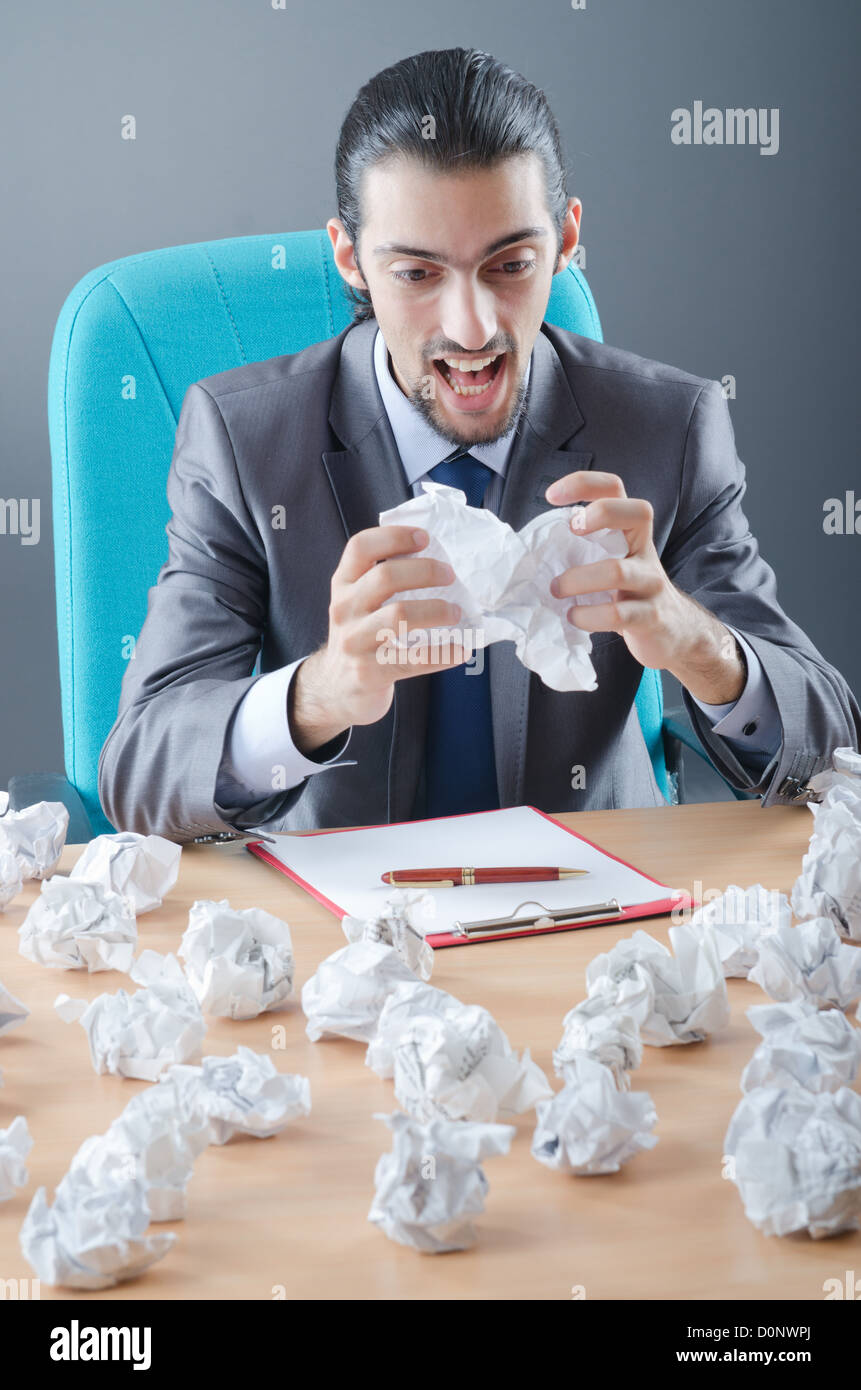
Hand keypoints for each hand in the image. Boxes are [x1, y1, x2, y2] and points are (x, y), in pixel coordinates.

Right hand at [290, 525, 469, 752]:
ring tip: (456, 613)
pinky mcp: (369, 673)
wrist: (335, 689)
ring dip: (436, 610)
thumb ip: (381, 581)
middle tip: (450, 575)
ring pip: (399, 616)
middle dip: (425, 571)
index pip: (360, 547)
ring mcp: (354, 642)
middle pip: (385, 577)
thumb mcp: (357, 604)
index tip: (425, 538)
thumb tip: (436, 559)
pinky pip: (413, 659)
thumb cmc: (360, 638)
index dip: (394, 536)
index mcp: (343, 585)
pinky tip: (460, 650)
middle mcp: (344, 610)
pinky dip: (442, 653)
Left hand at [545, 471, 744, 700]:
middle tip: (570, 531)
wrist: (673, 632)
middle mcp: (646, 549)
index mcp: (630, 531)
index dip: (584, 483)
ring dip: (576, 580)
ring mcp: (652, 582)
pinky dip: (588, 616)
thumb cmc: (628, 593)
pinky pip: (617, 613)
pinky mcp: (651, 616)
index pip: (616, 489)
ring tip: (556, 590)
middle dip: (600, 514)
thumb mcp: (610, 561)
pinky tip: (574, 616)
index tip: (551, 495)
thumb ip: (582, 548)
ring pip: (617, 571)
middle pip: (639, 511)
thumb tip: (530, 548)